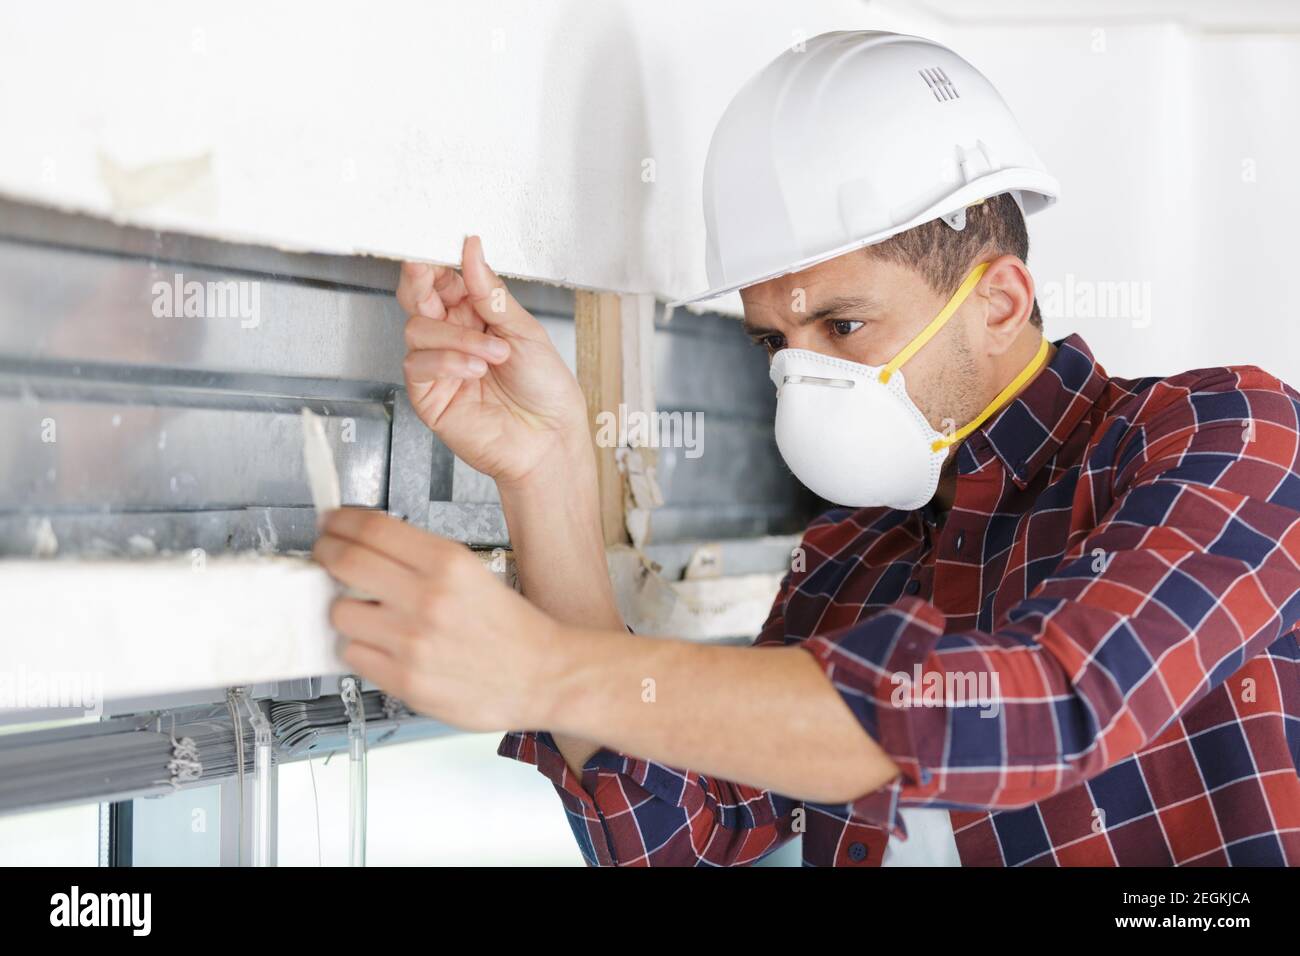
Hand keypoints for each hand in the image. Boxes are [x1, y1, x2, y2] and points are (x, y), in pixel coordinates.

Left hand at [313, 508, 566, 730]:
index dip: (340, 522)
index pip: (371, 528)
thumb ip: (421, 558)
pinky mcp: (404, 680)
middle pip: (344, 561)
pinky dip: (359, 648)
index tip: (332, 524)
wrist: (542, 675)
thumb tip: (366, 544)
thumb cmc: (511, 628)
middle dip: (325, 554)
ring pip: (340, 612)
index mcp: (448, 563)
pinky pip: (352, 655)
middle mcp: (427, 598)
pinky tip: (379, 644)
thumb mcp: (473, 572)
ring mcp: (412, 641)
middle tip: (325, 555)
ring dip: (345, 608)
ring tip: (365, 612)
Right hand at [397, 236, 588, 486]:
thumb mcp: (525, 330)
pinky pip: (417, 365)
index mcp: (475, 316)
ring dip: (457, 338)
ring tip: (494, 355)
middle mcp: (453, 337)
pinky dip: (446, 361)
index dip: (435, 262)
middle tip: (428, 271)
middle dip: (421, 282)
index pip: (443, 280)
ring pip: (417, 330)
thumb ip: (490, 292)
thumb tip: (472, 250)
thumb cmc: (545, 390)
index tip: (438, 246)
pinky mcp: (429, 395)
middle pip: (417, 298)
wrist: (549, 439)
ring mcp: (439, 366)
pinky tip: (474, 370)